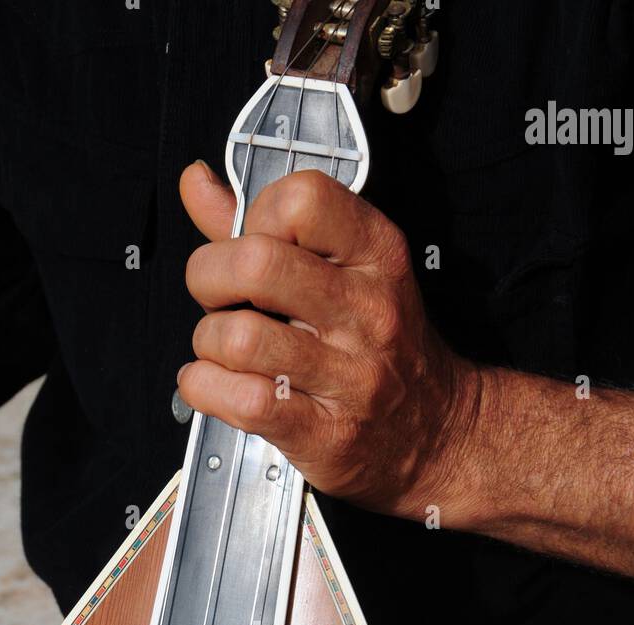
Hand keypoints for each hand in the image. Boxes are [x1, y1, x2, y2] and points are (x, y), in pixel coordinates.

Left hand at [177, 162, 483, 522]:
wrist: (436, 432)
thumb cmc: (381, 346)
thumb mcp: (343, 270)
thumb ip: (265, 227)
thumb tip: (196, 182)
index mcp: (376, 256)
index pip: (300, 199)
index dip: (255, 216)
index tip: (251, 242)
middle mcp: (368, 311)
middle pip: (256, 264)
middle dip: (208, 276)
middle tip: (216, 296)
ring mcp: (350, 376)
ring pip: (239, 338)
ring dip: (208, 342)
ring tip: (221, 348)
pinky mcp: (327, 432)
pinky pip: (243, 401)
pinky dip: (205, 388)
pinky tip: (214, 384)